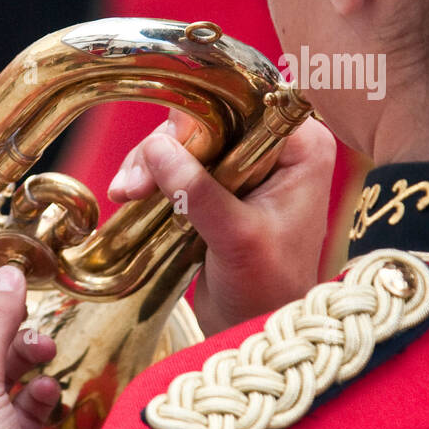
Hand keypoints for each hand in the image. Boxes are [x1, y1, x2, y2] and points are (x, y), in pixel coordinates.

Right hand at [108, 113, 335, 334]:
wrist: (254, 328)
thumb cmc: (268, 289)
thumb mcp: (237, 239)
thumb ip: (200, 193)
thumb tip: (158, 148)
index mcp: (302, 147)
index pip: (249, 100)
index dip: (203, 111)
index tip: (167, 140)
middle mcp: (277, 146)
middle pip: (210, 115)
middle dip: (168, 144)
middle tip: (137, 181)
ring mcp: (246, 164)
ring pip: (187, 138)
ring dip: (152, 162)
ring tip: (127, 193)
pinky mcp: (219, 184)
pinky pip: (179, 161)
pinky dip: (152, 175)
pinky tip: (128, 195)